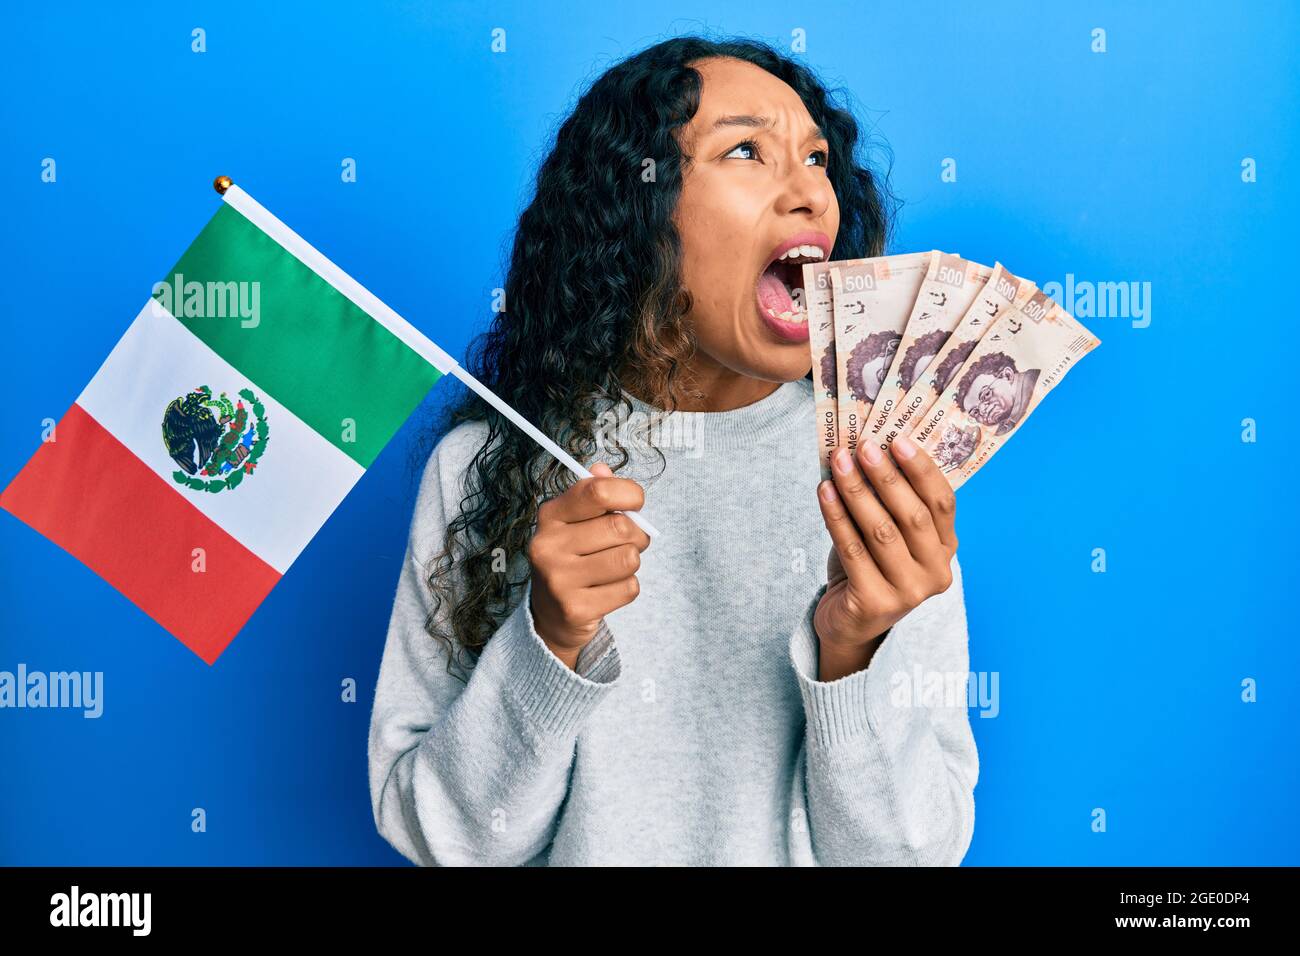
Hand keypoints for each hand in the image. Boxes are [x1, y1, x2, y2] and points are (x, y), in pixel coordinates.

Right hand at [527, 462, 650, 667]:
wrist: (551, 614)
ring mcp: (559, 579)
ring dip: (632, 562)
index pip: (597, 491)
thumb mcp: (575, 521)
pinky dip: (628, 587)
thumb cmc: (573, 557)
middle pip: (620, 528)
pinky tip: (608, 589)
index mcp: (550, 515)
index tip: (635, 502)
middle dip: (637, 534)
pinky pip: (628, 588)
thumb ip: (593, 493)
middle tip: (631, 542)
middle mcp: (548, 545)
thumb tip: (602, 469)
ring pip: (628, 559)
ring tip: (616, 565)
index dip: (629, 493)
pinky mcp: (575, 609)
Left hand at [813, 434, 957, 673]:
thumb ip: (888, 501)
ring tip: (838, 462)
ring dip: (856, 491)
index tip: (898, 440)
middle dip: (886, 476)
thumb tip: (867, 448)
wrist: (849, 622)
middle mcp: (936, 572)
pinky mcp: (875, 604)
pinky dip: (836, 516)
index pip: (942, 502)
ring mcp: (908, 592)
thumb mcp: (888, 534)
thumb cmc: (869, 566)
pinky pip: (852, 550)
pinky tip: (824, 492)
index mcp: (946, 548)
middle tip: (863, 446)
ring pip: (880, 530)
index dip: (921, 469)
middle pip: (912, 515)